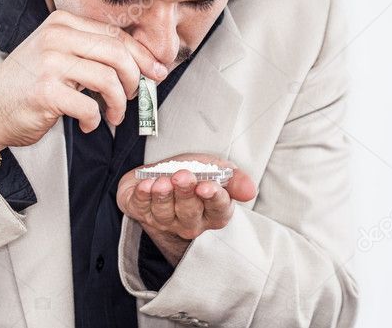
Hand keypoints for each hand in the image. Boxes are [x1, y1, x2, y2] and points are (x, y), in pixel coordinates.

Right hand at [0, 10, 168, 158]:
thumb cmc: (25, 87)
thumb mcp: (56, 56)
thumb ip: (90, 53)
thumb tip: (141, 65)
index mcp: (61, 23)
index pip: (115, 34)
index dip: (141, 55)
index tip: (155, 72)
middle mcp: (56, 37)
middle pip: (117, 52)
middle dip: (135, 78)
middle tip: (135, 96)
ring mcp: (50, 63)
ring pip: (109, 79)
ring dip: (118, 104)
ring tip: (112, 115)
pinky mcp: (47, 92)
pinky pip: (90, 107)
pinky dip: (95, 121)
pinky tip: (86, 125)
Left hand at [117, 153, 256, 252]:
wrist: (163, 172)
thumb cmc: (194, 172)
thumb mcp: (217, 169)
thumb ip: (235, 179)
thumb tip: (250, 191)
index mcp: (213, 212)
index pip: (218, 210)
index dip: (212, 198)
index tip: (206, 186)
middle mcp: (189, 222)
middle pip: (189, 212)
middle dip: (185, 193)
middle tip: (182, 177)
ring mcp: (164, 221)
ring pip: (164, 213)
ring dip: (162, 196)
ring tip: (161, 182)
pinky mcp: (141, 213)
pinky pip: (141, 208)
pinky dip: (142, 196)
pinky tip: (145, 185)